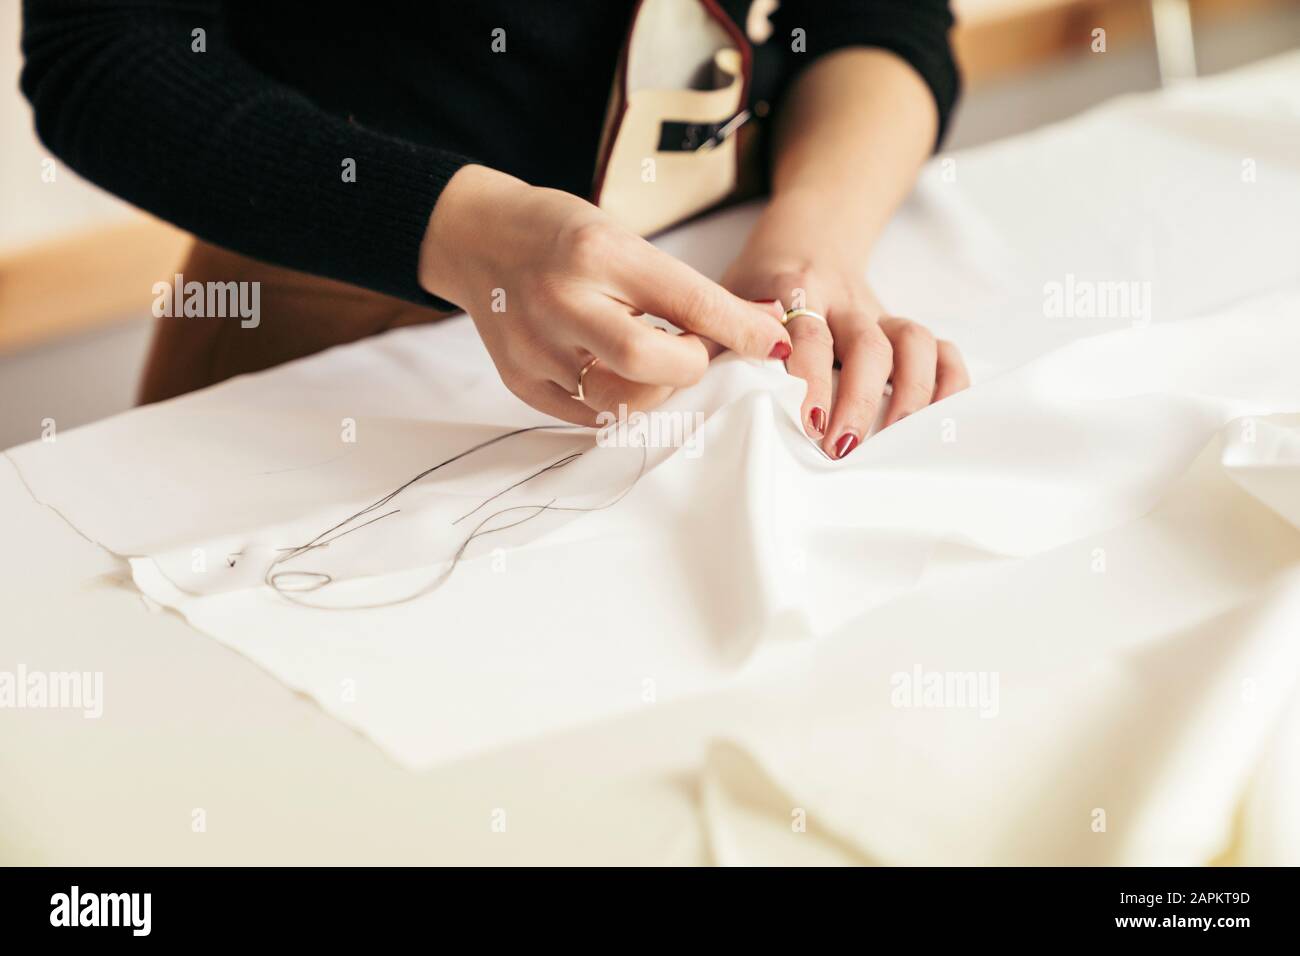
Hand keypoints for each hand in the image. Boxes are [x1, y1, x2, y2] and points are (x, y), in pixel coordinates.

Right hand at [418, 165, 790, 425]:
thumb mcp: (623, 240)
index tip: (776, 344)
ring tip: (649, 357)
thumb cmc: (563, 237)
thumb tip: (764, 327)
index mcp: (597, 253)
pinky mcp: (521, 383)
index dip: (742, 329)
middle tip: (693, 352)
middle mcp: (561, 302)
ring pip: (624, 401)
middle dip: (691, 367)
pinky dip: (617, 401)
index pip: (689, 302)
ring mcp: (535, 349)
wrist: (477, 239)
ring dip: (655, 389)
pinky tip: (613, 372)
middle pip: (652, 365)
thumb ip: (686, 290)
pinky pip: (591, 417)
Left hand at [722, 203, 969, 458]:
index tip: (807, 419)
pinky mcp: (902, 326)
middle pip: (868, 343)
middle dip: (860, 398)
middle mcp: (842, 298)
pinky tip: (937, 421)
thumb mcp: (720, 298)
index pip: (808, 330)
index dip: (811, 373)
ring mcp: (878, 313)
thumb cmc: (756, 284)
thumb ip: (706, 338)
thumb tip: (679, 387)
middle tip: (841, 447)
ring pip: (913, 342)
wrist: (808, 234)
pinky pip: (941, 347)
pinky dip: (949, 382)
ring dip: (909, 395)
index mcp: (791, 288)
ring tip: (890, 443)